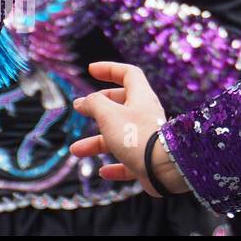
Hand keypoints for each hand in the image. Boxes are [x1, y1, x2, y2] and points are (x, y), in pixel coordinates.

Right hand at [70, 61, 187, 195]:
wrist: (163, 168)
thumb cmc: (136, 136)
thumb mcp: (109, 114)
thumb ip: (94, 104)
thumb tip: (83, 101)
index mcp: (141, 97)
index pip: (129, 74)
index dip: (110, 69)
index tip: (91, 69)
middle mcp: (146, 115)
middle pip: (122, 103)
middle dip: (100, 105)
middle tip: (81, 109)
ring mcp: (147, 137)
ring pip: (119, 136)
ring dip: (97, 142)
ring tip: (76, 150)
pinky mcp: (147, 160)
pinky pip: (128, 160)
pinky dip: (114, 165)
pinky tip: (104, 171)